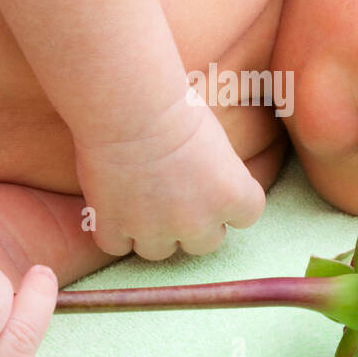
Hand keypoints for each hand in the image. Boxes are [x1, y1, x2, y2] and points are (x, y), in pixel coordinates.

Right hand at [72, 95, 265, 259]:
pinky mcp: (114, 227)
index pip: (245, 216)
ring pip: (159, 251)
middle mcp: (198, 222)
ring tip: (139, 199)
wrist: (129, 105)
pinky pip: (117, 246)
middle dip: (192, 224)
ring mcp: (154, 230)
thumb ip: (223, 177)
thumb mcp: (218, 141)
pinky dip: (113, 229)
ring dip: (152, 232)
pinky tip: (112, 204)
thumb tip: (213, 192)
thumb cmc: (176, 107)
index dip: (227, 202)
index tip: (212, 185)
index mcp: (233, 197)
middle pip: (204, 244)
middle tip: (174, 194)